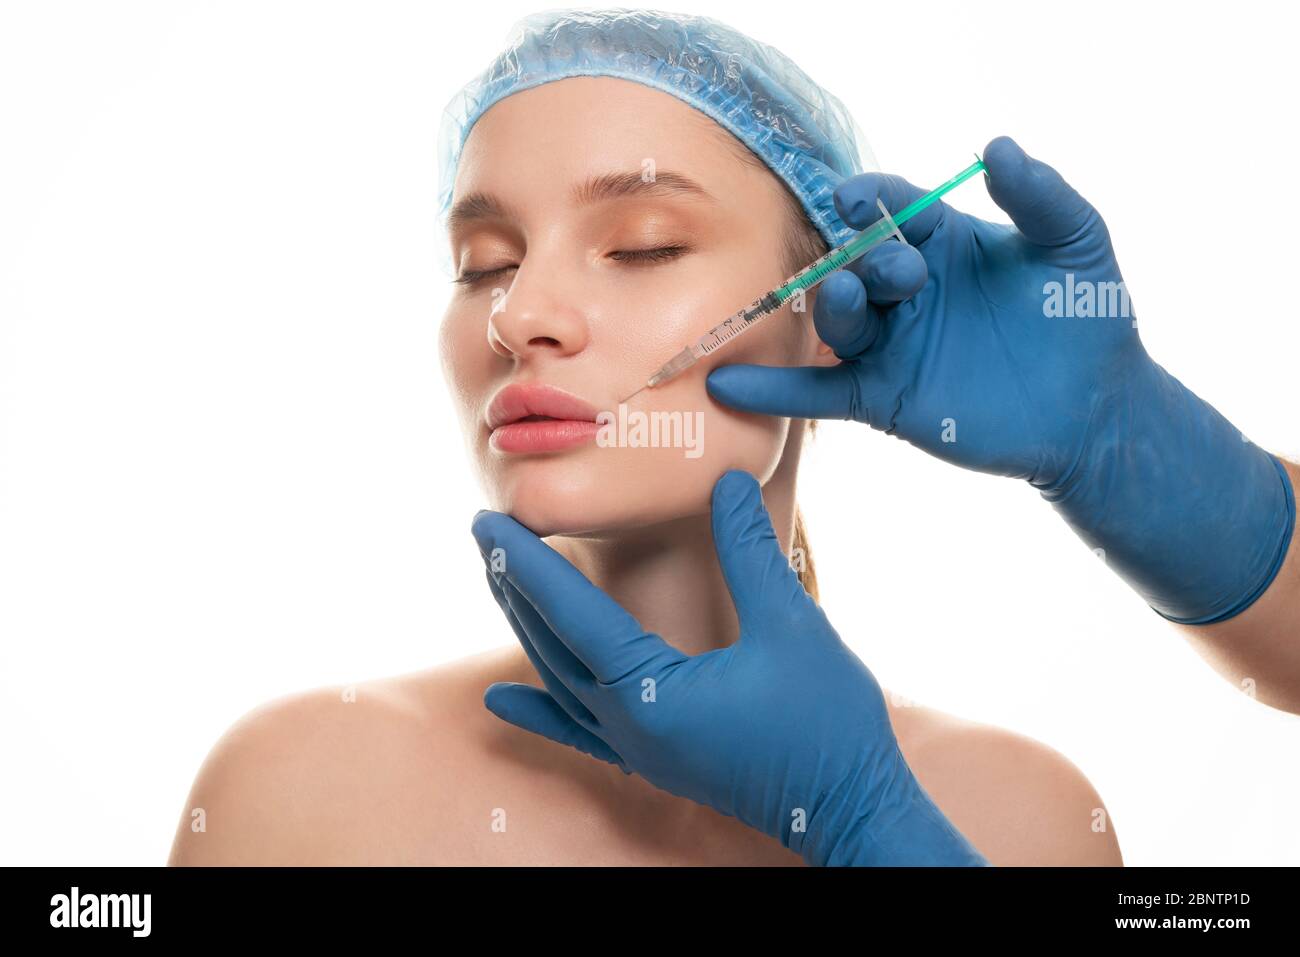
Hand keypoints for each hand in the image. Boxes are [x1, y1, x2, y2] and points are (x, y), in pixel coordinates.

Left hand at [470, 469, 987, 865]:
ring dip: (526, 629)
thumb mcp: (792, 625)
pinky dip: (537, 709)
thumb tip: (730, 482)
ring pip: (559, 681)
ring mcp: (636, 748)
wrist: (850, 806)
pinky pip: (577, 730)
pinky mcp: (652, 759)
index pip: (569, 614)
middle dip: (514, 587)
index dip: (526, 562)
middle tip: (484, 535)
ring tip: (497, 582)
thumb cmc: (826, 722)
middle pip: (551, 645)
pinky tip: (498, 700)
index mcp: (650, 693)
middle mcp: (628, 726)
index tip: (486, 522)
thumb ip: (751, 552)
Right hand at [707, 136, 1293, 624]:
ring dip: (831, 306)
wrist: (1095, 410)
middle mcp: (906, 291)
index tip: (861, 199)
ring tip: (844, 300)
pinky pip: (819, 392)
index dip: (869, 198)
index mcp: (942, 244)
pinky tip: (729, 385)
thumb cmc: (1091, 319)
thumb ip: (1042, 195)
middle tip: (899, 273)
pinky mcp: (882, 398)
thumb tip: (998, 146)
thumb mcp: (1078, 243)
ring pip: (837, 321)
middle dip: (865, 259)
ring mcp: (890, 345)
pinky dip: (773, 389)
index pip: (891, 207)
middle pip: (856, 261)